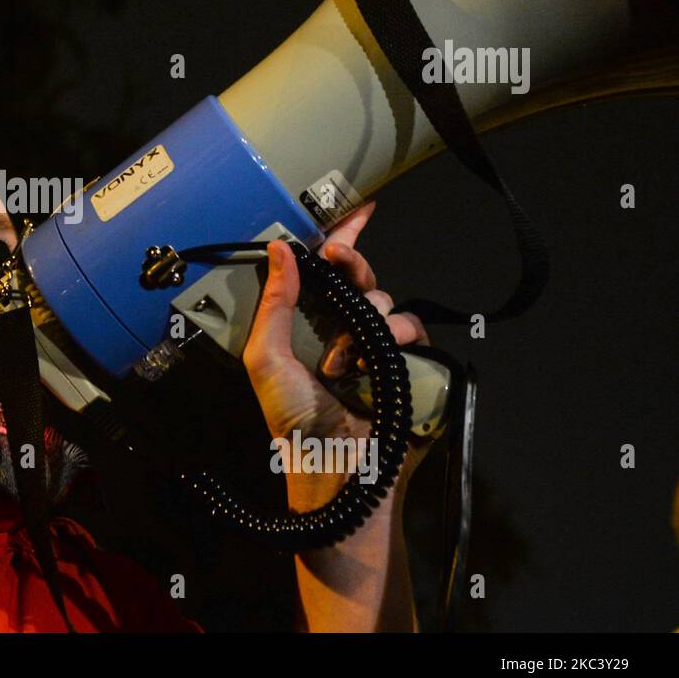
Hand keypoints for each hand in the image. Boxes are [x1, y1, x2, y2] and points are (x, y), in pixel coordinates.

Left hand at [242, 201, 432, 507]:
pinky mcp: (407, 365)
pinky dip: (394, 341)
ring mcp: (378, 347)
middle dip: (352, 263)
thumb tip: (279, 249)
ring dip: (365, 321)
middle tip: (340, 260)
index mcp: (309, 325)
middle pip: (361, 279)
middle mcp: (344, 330)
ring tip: (342, 359)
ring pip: (386, 303)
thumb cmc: (292, 417)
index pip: (326, 274)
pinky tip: (373, 364)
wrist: (332, 464)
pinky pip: (412, 332)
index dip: (341, 240)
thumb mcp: (266, 357)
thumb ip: (274, 303)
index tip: (356, 212)